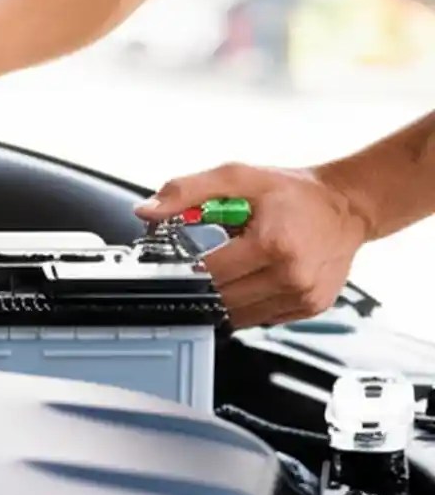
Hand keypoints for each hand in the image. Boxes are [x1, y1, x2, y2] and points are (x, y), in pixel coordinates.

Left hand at [134, 162, 371, 328]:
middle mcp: (291, 275)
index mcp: (272, 244)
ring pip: (238, 314)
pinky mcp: (310, 307)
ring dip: (226, 295)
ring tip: (235, 267)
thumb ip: (187, 191)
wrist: (347, 206)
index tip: (182, 258)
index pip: (207, 272)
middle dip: (205, 282)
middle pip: (220, 296)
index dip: (188, 266)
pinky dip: (249, 302)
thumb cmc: (294, 193)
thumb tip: (147, 210)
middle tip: (209, 261)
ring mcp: (302, 296)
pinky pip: (261, 317)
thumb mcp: (239, 177)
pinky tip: (255, 278)